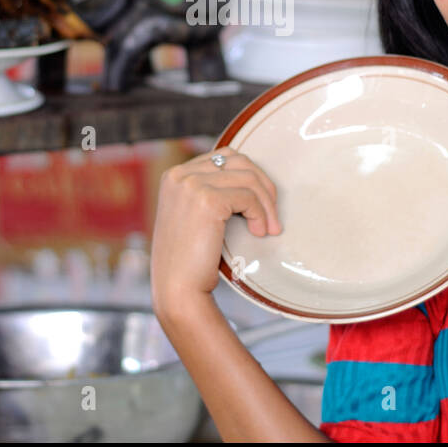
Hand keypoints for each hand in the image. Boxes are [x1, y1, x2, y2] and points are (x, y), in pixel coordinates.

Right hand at [150, 146, 279, 316]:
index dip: (250, 176)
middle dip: (263, 185)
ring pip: (248, 178)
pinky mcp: (207, 200)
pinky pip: (249, 197)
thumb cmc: (189, 260)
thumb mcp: (193, 215)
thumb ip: (209, 192)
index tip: (261, 201)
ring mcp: (191, 185)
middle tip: (272, 215)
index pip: (224, 157)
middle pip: (239, 161)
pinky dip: (260, 214)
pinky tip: (258, 232)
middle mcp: (180, 175)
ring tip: (269, 228)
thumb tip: (250, 178)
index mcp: (175, 175)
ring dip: (266, 204)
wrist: (177, 289)